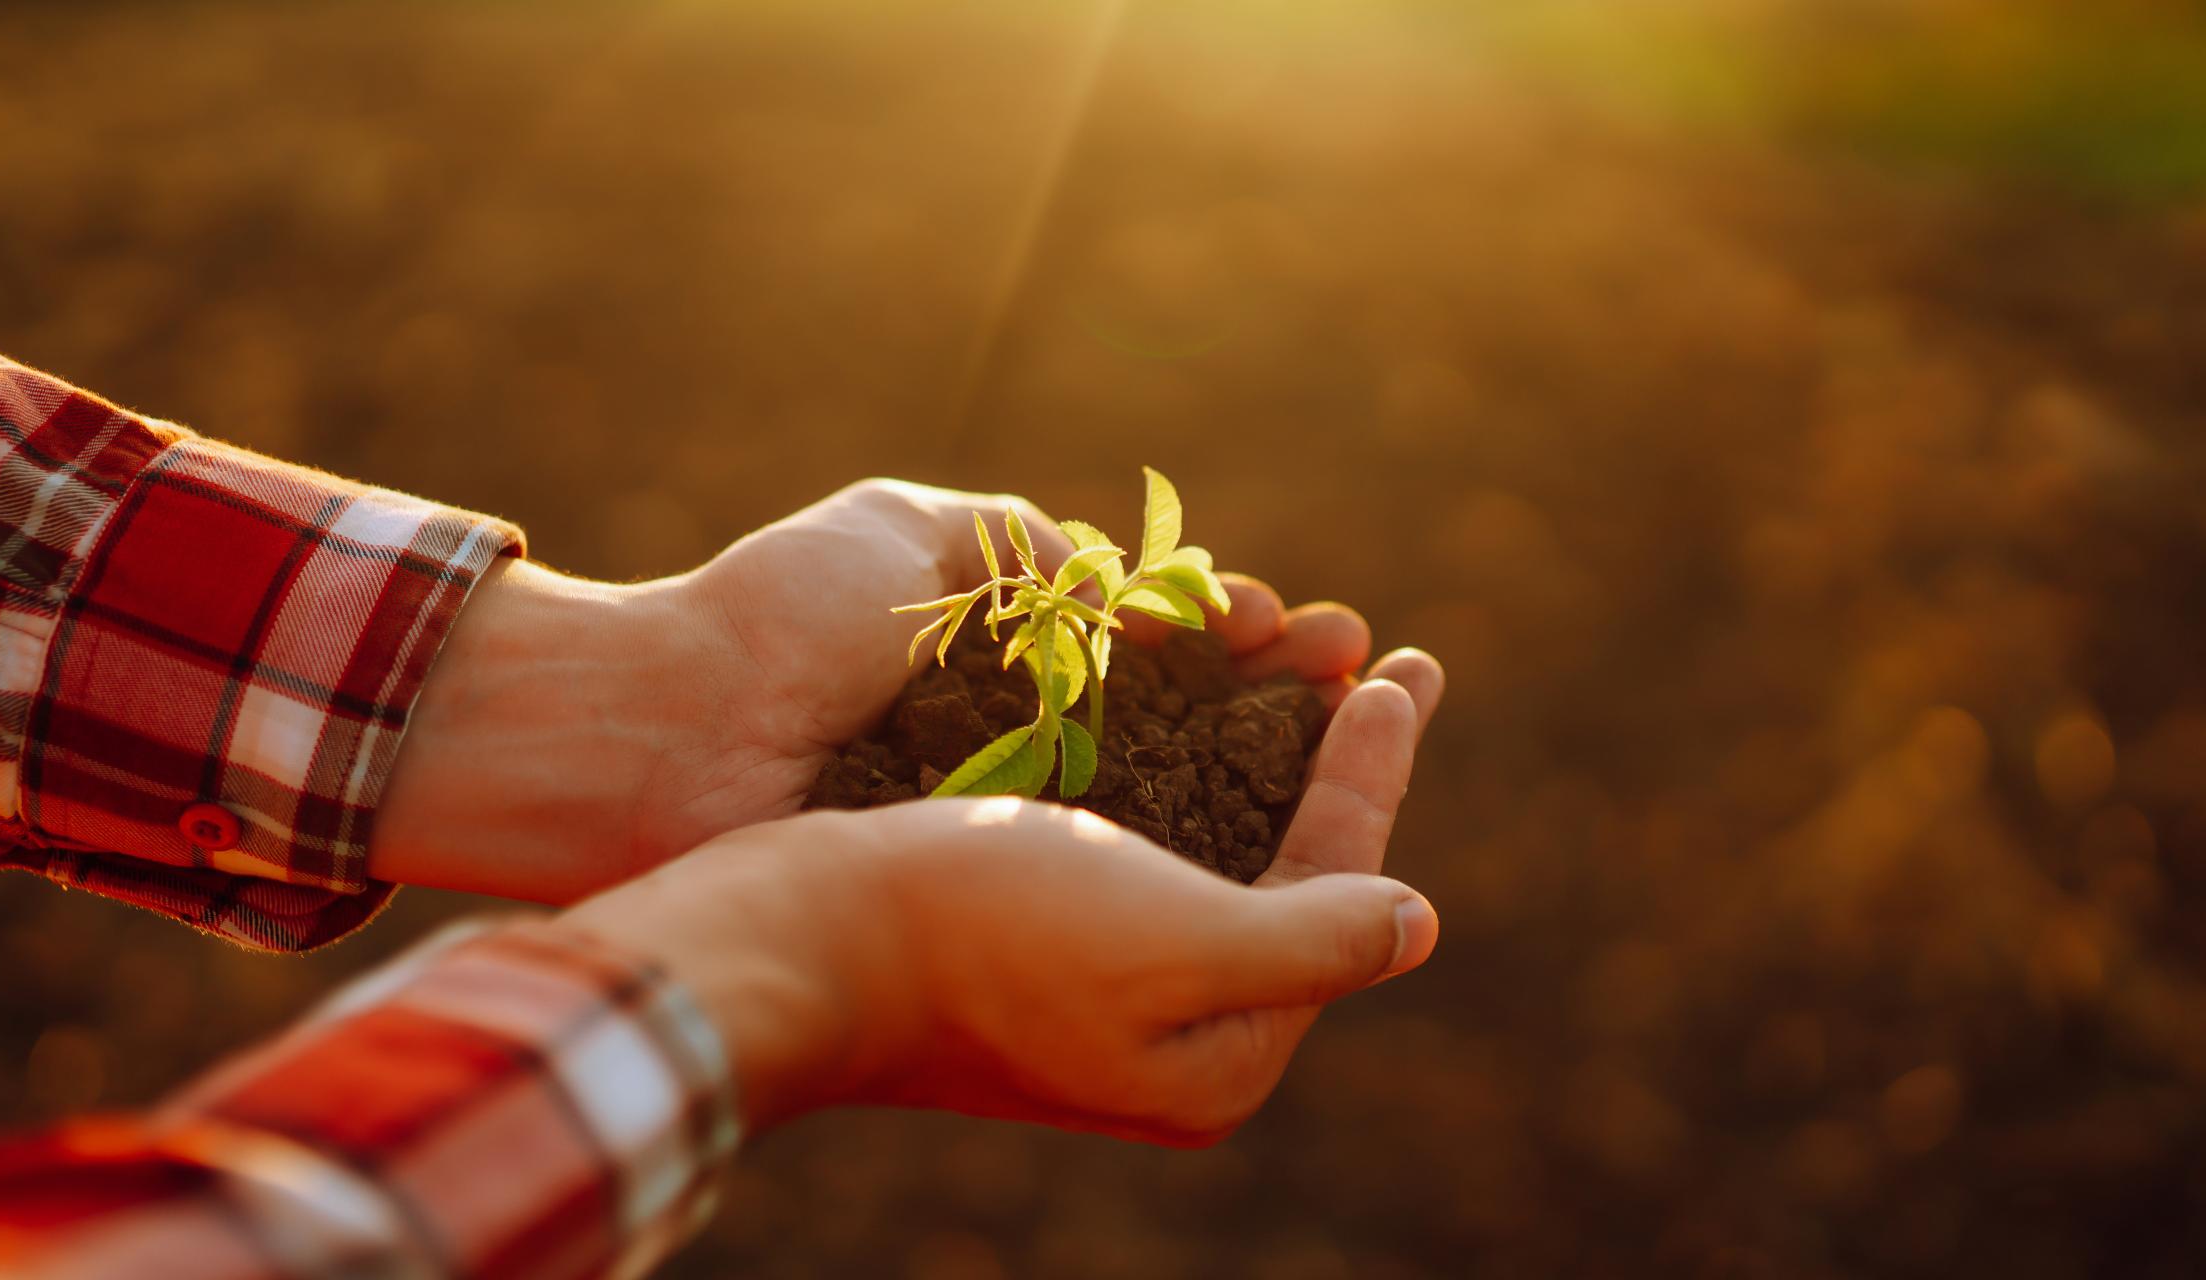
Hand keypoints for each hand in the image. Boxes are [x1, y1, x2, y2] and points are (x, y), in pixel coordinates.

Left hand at [373, 479, 1431, 901]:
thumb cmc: (778, 622)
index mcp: (1001, 647)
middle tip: (1366, 671)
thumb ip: (1025, 545)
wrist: (666, 736)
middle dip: (1280, 690)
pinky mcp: (987, 882)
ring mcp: (1007, 817)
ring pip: (1169, 792)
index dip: (1233, 629)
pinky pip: (1110, 864)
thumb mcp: (911, 533)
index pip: (1152, 637)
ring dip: (1264, 761)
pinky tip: (1267, 822)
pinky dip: (1193, 841)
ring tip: (1352, 723)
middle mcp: (1018, 736)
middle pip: (1186, 717)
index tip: (1299, 622)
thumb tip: (1124, 579)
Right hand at [555, 658, 1443, 1138]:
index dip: (1375, 768)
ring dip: (1247, 730)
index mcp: (1218, 1053)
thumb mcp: (1177, 945)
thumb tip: (1416, 922)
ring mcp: (1090, 986)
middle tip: (1363, 643)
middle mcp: (1162, 1028)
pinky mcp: (1024, 935)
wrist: (789, 940)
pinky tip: (1168, 693)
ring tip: (1276, 638)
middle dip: (1324, 743)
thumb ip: (1313, 936)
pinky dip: (1163, 750)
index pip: (1337, 888)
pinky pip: (1129, 829)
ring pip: (1204, 833)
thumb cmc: (982, 933)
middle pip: (1281, 861)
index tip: (1409, 664)